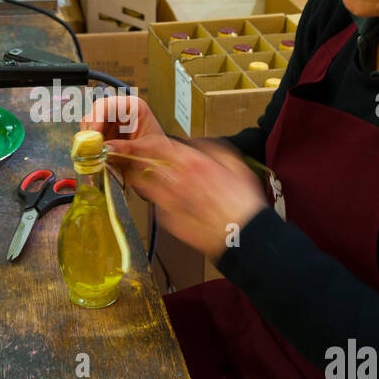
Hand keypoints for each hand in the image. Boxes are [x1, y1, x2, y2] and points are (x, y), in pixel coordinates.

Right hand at [81, 95, 169, 187]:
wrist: (165, 167)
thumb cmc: (162, 154)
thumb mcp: (146, 151)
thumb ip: (125, 150)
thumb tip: (104, 149)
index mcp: (134, 107)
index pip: (108, 105)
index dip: (97, 118)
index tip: (94, 134)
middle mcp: (120, 113)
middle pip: (95, 114)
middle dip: (91, 130)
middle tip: (89, 146)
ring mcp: (112, 125)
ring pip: (90, 127)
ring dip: (89, 139)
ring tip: (93, 153)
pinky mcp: (106, 138)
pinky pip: (92, 139)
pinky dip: (90, 147)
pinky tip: (94, 155)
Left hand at [135, 138, 268, 262]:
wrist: (243, 236)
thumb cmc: (243, 204)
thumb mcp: (235, 165)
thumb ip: (212, 148)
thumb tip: (197, 142)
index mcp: (193, 164)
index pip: (155, 145)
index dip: (141, 142)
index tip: (135, 143)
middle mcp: (177, 181)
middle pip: (143, 164)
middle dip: (138, 160)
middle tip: (136, 159)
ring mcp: (170, 202)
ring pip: (143, 185)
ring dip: (143, 179)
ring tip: (148, 179)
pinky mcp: (168, 221)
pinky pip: (156, 206)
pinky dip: (159, 201)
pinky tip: (172, 202)